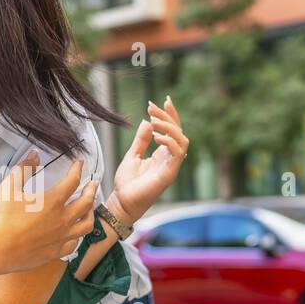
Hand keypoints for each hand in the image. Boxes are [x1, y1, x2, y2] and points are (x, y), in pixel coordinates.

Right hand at [0, 153, 98, 272]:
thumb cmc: (2, 217)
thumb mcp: (10, 187)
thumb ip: (24, 169)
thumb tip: (34, 154)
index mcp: (54, 200)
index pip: (73, 180)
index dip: (78, 169)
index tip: (79, 164)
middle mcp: (63, 218)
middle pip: (87, 202)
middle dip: (92, 190)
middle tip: (93, 184)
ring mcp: (61, 237)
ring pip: (86, 225)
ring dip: (90, 214)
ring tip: (89, 209)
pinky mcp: (56, 252)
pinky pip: (74, 244)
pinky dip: (77, 236)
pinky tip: (74, 233)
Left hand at [110, 97, 188, 225]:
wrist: (122, 203)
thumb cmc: (127, 183)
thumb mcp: (132, 155)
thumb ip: (141, 140)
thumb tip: (146, 122)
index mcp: (163, 154)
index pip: (173, 130)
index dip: (171, 115)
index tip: (163, 100)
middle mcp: (170, 159)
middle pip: (179, 132)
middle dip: (167, 116)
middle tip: (151, 107)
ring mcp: (172, 166)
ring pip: (182, 140)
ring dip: (169, 127)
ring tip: (153, 121)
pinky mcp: (169, 174)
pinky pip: (178, 153)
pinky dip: (169, 141)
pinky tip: (156, 136)